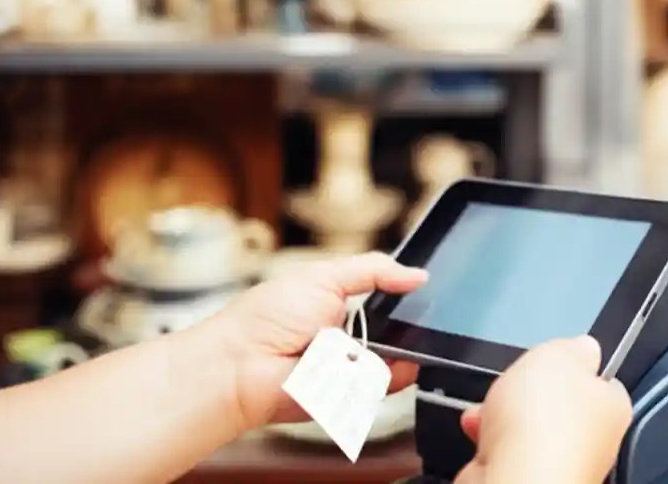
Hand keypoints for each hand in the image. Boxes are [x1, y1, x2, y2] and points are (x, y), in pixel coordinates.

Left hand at [189, 252, 426, 430]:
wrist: (240, 366)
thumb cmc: (265, 318)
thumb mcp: (324, 276)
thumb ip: (373, 270)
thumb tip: (417, 274)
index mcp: (340, 305)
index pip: (387, 301)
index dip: (407, 297)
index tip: (427, 290)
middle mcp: (348, 338)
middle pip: (398, 331)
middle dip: (413, 324)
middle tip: (425, 315)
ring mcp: (350, 368)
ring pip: (397, 358)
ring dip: (405, 349)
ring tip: (409, 337)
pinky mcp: (350, 396)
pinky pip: (385, 385)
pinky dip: (395, 374)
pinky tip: (401, 362)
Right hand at [456, 337, 632, 483]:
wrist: (514, 481)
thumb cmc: (545, 426)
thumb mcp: (561, 356)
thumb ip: (574, 348)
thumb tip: (583, 348)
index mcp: (611, 408)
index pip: (601, 381)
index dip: (575, 366)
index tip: (556, 358)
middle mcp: (590, 442)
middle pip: (557, 404)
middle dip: (528, 390)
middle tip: (518, 383)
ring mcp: (558, 464)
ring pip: (526, 428)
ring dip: (501, 413)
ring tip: (490, 409)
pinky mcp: (526, 479)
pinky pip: (504, 451)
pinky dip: (487, 439)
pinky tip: (479, 431)